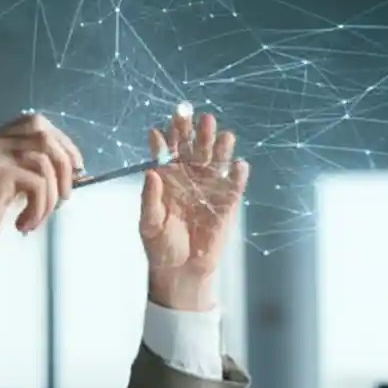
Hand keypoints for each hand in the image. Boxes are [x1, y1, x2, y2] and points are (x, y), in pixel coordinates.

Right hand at [0, 114, 81, 306]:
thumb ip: (20, 178)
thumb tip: (63, 176)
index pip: (34, 123)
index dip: (61, 142)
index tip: (74, 168)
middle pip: (42, 132)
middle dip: (64, 163)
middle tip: (64, 196)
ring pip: (43, 160)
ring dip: (50, 195)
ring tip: (37, 219)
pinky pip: (36, 183)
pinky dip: (39, 208)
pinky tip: (24, 225)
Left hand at [140, 111, 250, 310]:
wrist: (181, 270)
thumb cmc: (160, 245)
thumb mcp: (149, 223)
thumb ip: (149, 198)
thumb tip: (151, 172)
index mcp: (167, 177)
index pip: (165, 152)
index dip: (163, 140)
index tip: (158, 131)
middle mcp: (189, 176)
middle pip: (193, 148)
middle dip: (194, 132)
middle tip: (195, 117)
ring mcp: (210, 186)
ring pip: (215, 160)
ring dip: (218, 145)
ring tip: (220, 133)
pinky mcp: (227, 201)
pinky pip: (235, 184)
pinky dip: (238, 174)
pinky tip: (238, 165)